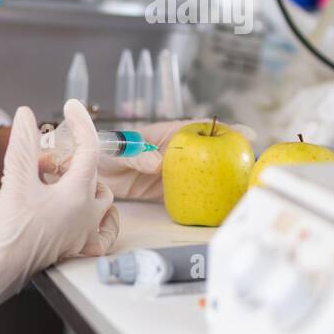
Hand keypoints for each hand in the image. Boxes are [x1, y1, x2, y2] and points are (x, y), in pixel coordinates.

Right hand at [0, 99, 118, 333]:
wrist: (0, 266)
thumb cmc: (11, 226)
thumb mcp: (17, 178)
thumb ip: (24, 143)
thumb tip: (27, 114)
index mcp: (77, 194)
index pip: (88, 149)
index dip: (81, 124)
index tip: (71, 107)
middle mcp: (88, 213)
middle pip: (93, 174)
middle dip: (72, 161)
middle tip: (45, 162)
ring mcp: (85, 233)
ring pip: (100, 200)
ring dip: (84, 185)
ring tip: (56, 183)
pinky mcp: (77, 248)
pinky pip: (100, 229)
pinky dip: (93, 216)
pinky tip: (74, 211)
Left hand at [45, 119, 256, 202]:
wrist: (79, 170)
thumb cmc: (95, 148)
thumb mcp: (115, 147)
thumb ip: (136, 153)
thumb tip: (158, 163)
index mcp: (163, 134)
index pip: (199, 128)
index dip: (224, 129)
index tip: (249, 134)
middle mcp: (171, 151)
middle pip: (208, 152)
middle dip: (231, 157)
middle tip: (255, 168)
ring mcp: (168, 170)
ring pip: (200, 173)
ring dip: (219, 179)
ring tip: (244, 188)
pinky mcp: (160, 189)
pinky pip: (185, 192)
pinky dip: (201, 197)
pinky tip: (216, 205)